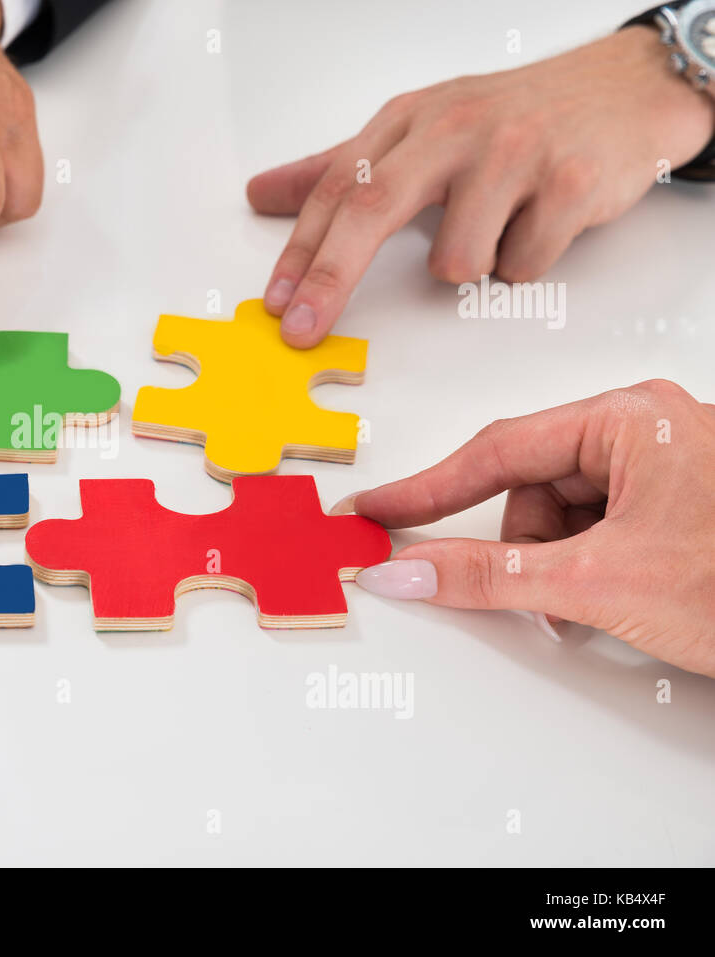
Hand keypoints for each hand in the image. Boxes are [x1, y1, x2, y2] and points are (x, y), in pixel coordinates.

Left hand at [248, 27, 714, 347]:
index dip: (301, 251)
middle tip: (304, 328)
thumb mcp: (418, 130)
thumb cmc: (511, 117)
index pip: (338, 188)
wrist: (625, 89)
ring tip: (496, 228)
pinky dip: (524, 263)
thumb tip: (262, 195)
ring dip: (471, 266)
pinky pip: (521, 267)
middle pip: (373, 209)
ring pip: (457, 260)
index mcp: (411, 120)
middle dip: (331, 278)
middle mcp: (456, 129)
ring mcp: (515, 153)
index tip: (277, 303)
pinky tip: (537, 224)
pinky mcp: (570, 183)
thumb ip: (341, 169)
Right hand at [341, 380, 714, 676]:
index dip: (424, 489)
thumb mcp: (602, 582)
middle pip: (529, 491)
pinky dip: (588, 573)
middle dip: (526, 551)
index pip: (495, 451)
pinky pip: (591, 533)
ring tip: (608, 602)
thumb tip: (415, 568)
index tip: (374, 509)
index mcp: (629, 417)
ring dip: (559, 569)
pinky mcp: (672, 508)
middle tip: (550, 593)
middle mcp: (644, 431)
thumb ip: (490, 575)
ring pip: (558, 519)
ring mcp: (662, 470)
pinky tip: (624, 599)